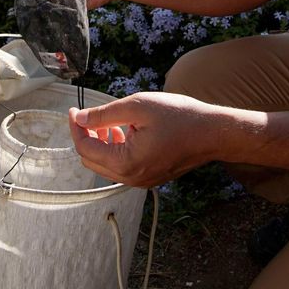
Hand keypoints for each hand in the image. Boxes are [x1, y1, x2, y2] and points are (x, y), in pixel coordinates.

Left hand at [67, 92, 218, 187]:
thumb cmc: (179, 116)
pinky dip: (116, 151)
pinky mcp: (150, 178)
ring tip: (108, 123)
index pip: (85, 148)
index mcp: (125, 162)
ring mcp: (141, 181)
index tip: (75, 110)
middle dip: (86, 137)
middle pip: (92, 160)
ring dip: (100, 144)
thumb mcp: (137, 106)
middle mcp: (131, 178)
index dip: (76, 127)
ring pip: (106, 165)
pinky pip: (122, 168)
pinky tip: (124, 132)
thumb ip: (104, 114)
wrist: (213, 133)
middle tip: (88, 115)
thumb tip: (81, 119)